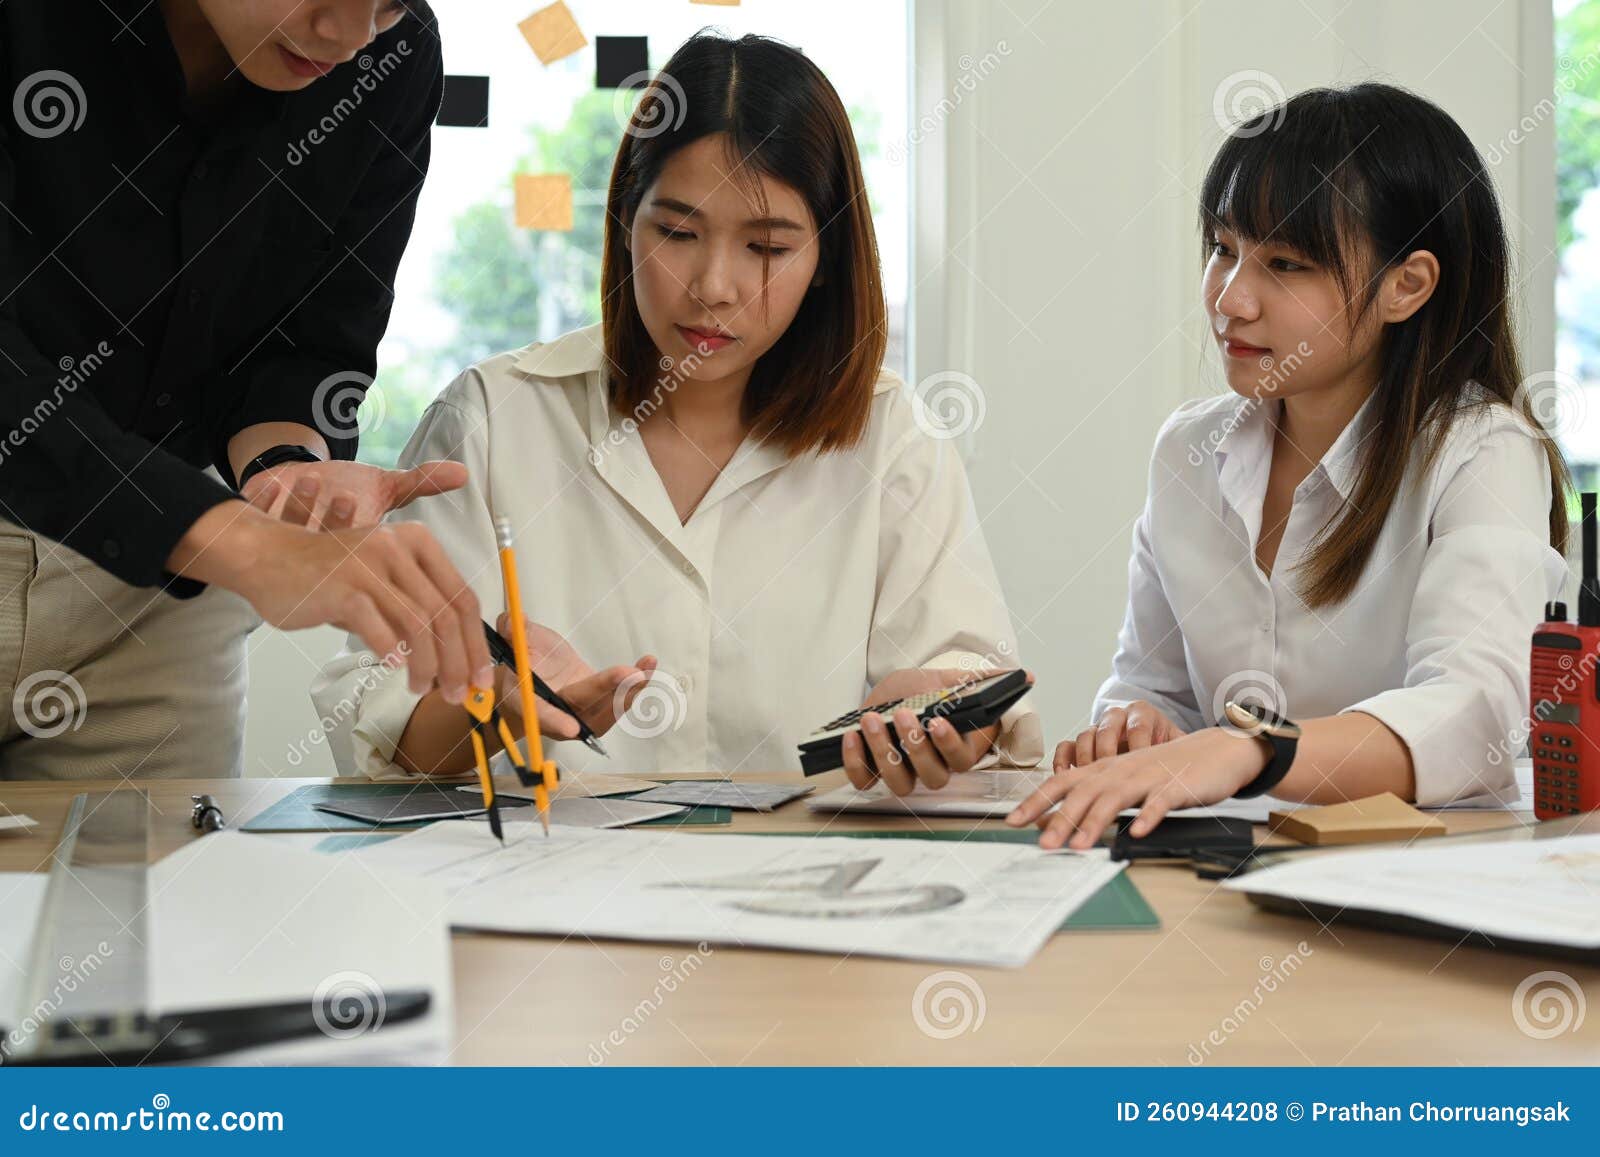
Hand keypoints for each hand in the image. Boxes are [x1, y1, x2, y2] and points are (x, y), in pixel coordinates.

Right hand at [168, 502, 492, 701]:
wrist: (270, 557)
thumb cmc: (332, 575)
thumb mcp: (385, 577)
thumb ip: (419, 605)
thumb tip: (458, 655)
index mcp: (418, 543)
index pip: (464, 598)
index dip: (477, 643)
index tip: (481, 675)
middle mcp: (398, 548)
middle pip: (446, 615)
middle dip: (458, 662)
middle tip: (457, 692)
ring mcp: (370, 566)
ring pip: (419, 625)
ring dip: (426, 666)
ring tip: (421, 687)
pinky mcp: (343, 587)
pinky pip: (379, 628)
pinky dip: (390, 652)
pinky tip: (392, 668)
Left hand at [240, 459, 467, 530]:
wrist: (301, 482)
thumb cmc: (346, 488)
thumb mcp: (386, 485)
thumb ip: (422, 482)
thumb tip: (462, 472)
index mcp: (354, 550)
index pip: (356, 550)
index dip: (352, 526)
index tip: (355, 500)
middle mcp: (321, 549)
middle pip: (323, 544)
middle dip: (329, 519)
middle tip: (340, 496)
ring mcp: (289, 536)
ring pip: (289, 529)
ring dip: (297, 506)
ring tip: (307, 479)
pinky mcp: (261, 521)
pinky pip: (257, 514)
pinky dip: (263, 497)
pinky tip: (271, 482)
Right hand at [491, 613, 657, 741]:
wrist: (535, 680)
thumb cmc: (523, 663)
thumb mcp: (514, 642)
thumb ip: (513, 631)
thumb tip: (514, 619)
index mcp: (527, 703)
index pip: (540, 714)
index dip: (555, 722)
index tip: (570, 729)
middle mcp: (557, 716)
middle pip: (582, 708)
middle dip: (606, 691)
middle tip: (628, 674)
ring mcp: (580, 717)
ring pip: (607, 709)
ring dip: (629, 689)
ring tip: (645, 668)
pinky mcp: (600, 711)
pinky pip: (620, 701)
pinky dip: (636, 685)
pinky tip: (648, 666)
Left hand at [841, 668, 1032, 794]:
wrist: (895, 692)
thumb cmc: (927, 689)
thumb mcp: (949, 678)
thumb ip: (982, 679)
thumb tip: (1024, 675)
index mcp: (959, 750)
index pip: (960, 759)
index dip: (948, 744)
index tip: (937, 721)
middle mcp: (934, 767)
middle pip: (931, 775)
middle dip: (915, 746)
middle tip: (903, 715)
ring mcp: (904, 773)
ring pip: (899, 782)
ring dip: (884, 751)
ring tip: (872, 720)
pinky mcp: (874, 772)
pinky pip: (865, 780)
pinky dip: (856, 762)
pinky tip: (852, 736)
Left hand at [1006, 727, 1267, 849]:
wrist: (1216, 751)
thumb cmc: (1167, 770)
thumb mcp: (1126, 780)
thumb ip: (1096, 798)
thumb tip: (1062, 824)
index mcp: (1105, 770)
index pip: (1062, 782)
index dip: (1037, 800)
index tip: (1013, 821)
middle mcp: (1121, 770)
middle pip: (1083, 793)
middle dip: (1060, 818)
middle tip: (1042, 844)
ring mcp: (1148, 777)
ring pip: (1115, 797)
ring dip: (1095, 822)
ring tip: (1079, 846)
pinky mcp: (1176, 786)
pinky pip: (1160, 801)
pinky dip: (1148, 816)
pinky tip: (1137, 832)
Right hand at [1053, 699, 1186, 768]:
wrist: (1162, 752)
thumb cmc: (1171, 754)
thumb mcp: (1179, 751)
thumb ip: (1182, 757)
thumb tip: (1197, 767)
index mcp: (1144, 713)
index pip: (1138, 726)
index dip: (1138, 748)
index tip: (1141, 768)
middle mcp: (1119, 717)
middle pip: (1107, 728)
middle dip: (1108, 753)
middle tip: (1111, 774)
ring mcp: (1098, 729)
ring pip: (1086, 735)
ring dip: (1087, 759)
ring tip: (1091, 779)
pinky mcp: (1083, 744)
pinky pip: (1067, 745)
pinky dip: (1065, 760)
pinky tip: (1067, 776)